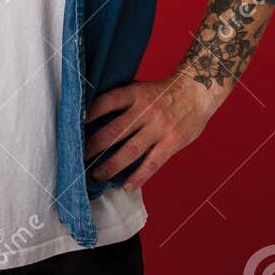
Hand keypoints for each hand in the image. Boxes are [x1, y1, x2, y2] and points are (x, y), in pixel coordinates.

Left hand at [83, 71, 219, 190]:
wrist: (199, 91)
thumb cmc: (167, 92)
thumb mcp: (144, 88)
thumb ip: (126, 102)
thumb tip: (97, 118)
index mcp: (136, 93)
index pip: (107, 102)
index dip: (89, 114)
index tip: (75, 127)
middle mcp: (145, 110)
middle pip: (114, 131)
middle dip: (93, 147)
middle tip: (78, 158)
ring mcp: (159, 127)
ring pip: (130, 151)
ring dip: (110, 166)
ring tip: (97, 175)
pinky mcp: (171, 142)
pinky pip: (151, 164)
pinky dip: (138, 177)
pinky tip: (126, 186)